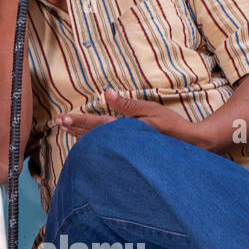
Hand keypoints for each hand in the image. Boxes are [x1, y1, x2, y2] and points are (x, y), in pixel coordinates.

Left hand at [53, 88, 213, 148]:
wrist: (188, 147)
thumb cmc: (171, 126)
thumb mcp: (150, 110)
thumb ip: (127, 104)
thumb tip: (106, 93)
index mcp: (125, 130)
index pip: (96, 125)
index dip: (78, 121)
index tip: (63, 119)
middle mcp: (121, 143)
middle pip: (92, 136)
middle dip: (75, 128)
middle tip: (60, 122)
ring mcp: (124, 151)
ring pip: (98, 145)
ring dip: (82, 137)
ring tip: (69, 130)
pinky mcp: (128, 155)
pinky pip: (106, 151)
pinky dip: (94, 145)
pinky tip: (88, 143)